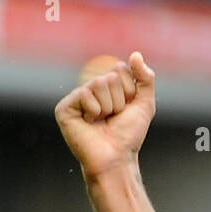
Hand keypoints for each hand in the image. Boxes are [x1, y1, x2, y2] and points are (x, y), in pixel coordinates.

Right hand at [54, 51, 155, 180]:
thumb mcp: (145, 104)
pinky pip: (85, 94)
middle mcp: (91, 89)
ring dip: (108, 107)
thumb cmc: (129, 134)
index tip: (126, 109)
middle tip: (113, 118)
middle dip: (119, 100)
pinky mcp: (64, 106)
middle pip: (110, 76)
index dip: (130, 91)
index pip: (121, 69)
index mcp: (108, 86)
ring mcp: (77, 97)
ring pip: (98, 83)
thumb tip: (135, 54)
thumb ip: (145, 79)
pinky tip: (90, 123)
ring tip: (102, 121)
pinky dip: (94, 110)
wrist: (116, 157)